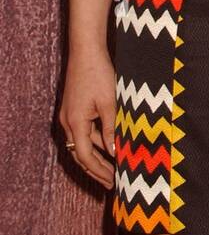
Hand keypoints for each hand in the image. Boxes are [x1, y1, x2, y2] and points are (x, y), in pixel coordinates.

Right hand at [59, 48, 116, 188]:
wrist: (86, 51)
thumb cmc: (98, 74)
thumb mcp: (109, 103)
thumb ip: (111, 129)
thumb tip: (114, 153)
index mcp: (75, 123)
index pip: (85, 156)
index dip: (99, 171)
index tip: (113, 181)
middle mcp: (68, 122)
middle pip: (81, 154)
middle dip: (97, 170)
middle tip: (113, 183)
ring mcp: (69, 116)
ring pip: (83, 144)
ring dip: (97, 157)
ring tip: (114, 169)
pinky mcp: (74, 109)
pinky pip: (84, 132)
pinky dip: (96, 142)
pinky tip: (109, 147)